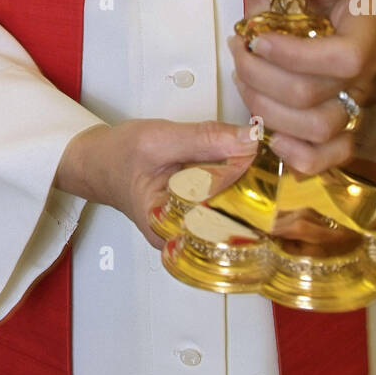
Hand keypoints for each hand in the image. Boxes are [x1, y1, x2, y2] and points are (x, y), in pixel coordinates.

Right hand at [55, 119, 258, 248]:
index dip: (252, 198)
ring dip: (252, 190)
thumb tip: (247, 139)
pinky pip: (225, 204)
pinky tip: (249, 172)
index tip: (273, 173)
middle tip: (278, 169)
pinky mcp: (198, 214)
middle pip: (233, 223)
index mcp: (167, 226)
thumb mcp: (159, 139)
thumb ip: (205, 138)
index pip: (222, 221)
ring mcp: (190, 228)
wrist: (98, 160)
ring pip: (233, 214)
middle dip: (258, 195)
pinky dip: (238, 187)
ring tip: (267, 168)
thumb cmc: (118, 155)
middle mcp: (181, 236)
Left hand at [229, 0, 375, 175]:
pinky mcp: (348, 120)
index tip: (257, 39)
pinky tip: (273, 137)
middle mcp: (366, 72)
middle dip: (259, 77)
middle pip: (311, 96)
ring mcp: (357, 100)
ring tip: (243, 78)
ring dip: (266, 109)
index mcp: (369, 29)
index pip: (342, 59)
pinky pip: (333, 155)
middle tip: (238, 50)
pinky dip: (301, 157)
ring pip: (315, 129)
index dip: (292, 55)